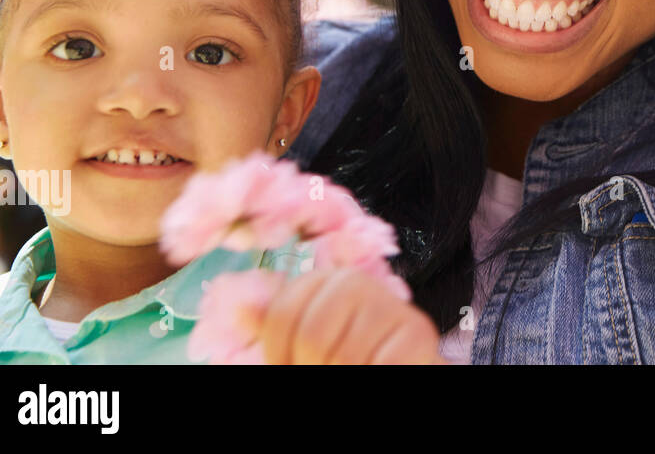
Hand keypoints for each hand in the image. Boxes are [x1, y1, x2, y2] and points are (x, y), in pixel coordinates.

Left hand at [259, 266, 447, 363]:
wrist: (397, 366)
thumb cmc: (345, 358)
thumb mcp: (304, 339)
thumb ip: (274, 322)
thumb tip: (235, 304)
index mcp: (324, 280)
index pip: (281, 316)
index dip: (279, 354)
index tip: (291, 366)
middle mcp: (358, 281)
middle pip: (311, 338)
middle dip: (314, 367)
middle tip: (329, 369)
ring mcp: (391, 304)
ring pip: (346, 355)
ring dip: (346, 374)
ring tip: (354, 369)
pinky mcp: (419, 332)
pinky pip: (382, 363)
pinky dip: (374, 373)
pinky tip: (375, 368)